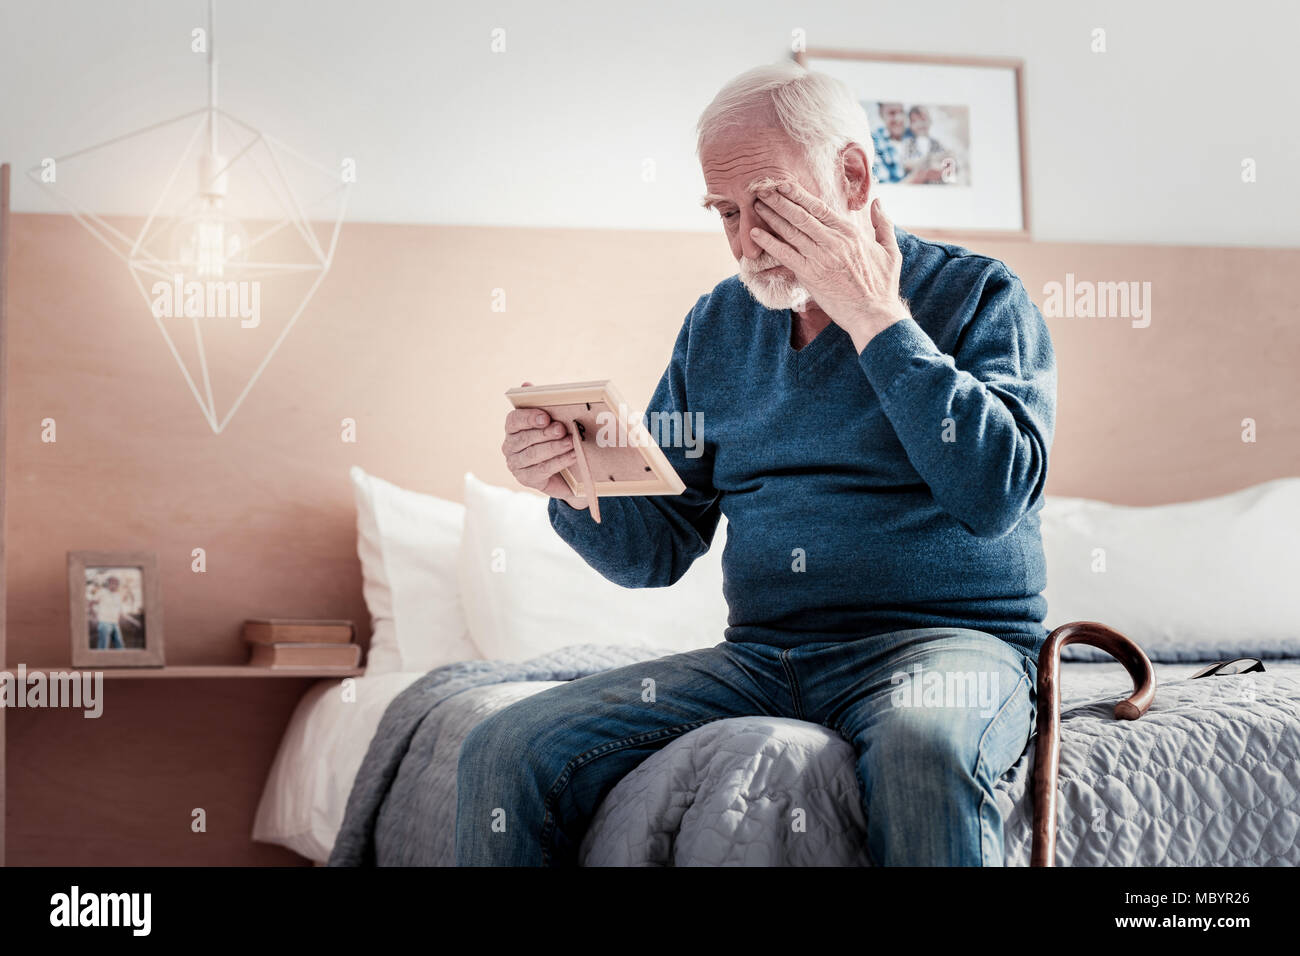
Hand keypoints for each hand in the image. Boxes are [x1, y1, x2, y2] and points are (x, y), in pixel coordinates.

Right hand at [502, 382, 586, 506]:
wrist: (566, 472)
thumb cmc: (556, 440)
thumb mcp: (551, 421)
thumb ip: (541, 403)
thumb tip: (525, 384)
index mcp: (513, 428)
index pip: (514, 420)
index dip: (528, 417)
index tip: (545, 417)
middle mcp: (510, 446)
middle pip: (524, 438)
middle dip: (545, 433)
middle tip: (562, 429)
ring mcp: (516, 464)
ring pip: (533, 455)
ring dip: (554, 448)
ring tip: (571, 442)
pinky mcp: (526, 479)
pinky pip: (541, 470)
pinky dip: (558, 462)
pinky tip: (572, 456)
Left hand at [749, 182, 910, 350]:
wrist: (874, 314)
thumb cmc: (882, 285)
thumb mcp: (890, 250)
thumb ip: (882, 224)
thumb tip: (877, 201)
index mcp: (850, 232)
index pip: (819, 207)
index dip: (798, 194)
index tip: (783, 184)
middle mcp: (833, 241)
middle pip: (801, 215)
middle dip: (779, 200)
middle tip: (761, 188)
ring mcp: (820, 257)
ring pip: (791, 231)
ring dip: (771, 216)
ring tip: (756, 205)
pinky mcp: (810, 275)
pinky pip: (784, 255)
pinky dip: (768, 242)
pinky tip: (754, 233)